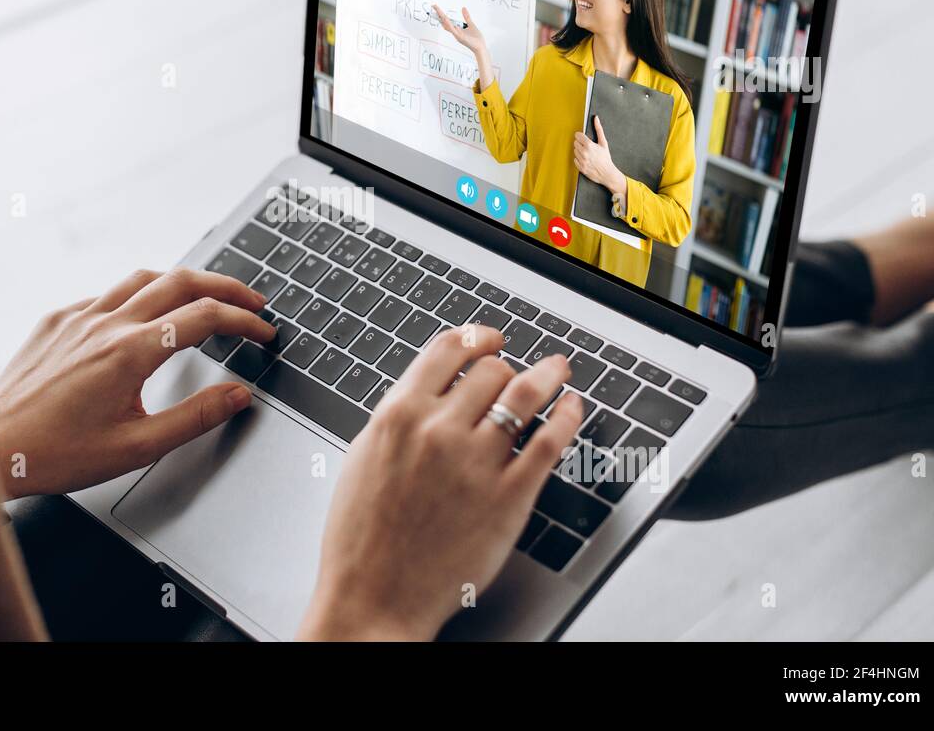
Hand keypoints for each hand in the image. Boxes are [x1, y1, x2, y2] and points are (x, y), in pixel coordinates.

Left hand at [0, 268, 275, 498]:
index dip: (243, 321)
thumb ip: (195, 417)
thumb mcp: (136, 447)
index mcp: (129, 353)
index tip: (262, 332)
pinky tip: (144, 319)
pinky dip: (139, 297)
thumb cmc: (56, 454)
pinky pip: (107, 295)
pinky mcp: (57, 321)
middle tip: (251, 303)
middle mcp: (105, 324)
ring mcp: (78, 317)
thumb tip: (238, 395)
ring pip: (143, 278)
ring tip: (206, 297)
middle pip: (181, 281)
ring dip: (183, 282)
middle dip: (225, 288)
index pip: (204, 318)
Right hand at [297, 325, 583, 640]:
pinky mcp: (509, 497)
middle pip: (491, 370)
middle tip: (516, 373)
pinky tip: (571, 409)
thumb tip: (429, 390)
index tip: (490, 338)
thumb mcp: (364, 458)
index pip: (448, 350)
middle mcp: (438, 430)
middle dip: (507, 367)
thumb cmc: (362, 539)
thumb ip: (398, 419)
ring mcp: (476, 462)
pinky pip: (549, 442)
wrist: (374, 597)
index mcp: (398, 415)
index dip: (476, 337)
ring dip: (548, 375)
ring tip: (559, 372)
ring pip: (525, 394)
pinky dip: (567, 417)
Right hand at [432, 3, 494, 88]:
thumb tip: (463, 8)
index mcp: (456, 29)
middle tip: (433, 6)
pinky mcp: (459, 37)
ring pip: (447, 24)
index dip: (441, 13)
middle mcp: (455, 31)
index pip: (447, 20)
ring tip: (437, 10)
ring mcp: (456, 34)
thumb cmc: (476, 38)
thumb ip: (466, 17)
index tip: (436, 7)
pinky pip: (452, 30)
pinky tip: (445, 19)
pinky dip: (448, 24)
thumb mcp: (471, 24)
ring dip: (442, 17)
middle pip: (444, 21)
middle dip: (439, 14)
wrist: (480, 47)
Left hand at [573, 115, 626, 195]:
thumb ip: (599, 129)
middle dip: (581, 144)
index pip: (577, 135)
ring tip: (588, 154)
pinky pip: (575, 159)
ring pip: (574, 151)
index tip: (584, 138)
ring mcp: (581, 160)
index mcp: (589, 145)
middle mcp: (583, 153)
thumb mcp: (604, 142)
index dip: (581, 136)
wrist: (607, 173)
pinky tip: (586, 160)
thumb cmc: (606, 157)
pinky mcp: (580, 167)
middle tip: (588, 147)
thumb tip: (596, 118)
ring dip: (580, 151)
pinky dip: (579, 159)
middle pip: (575, 143)